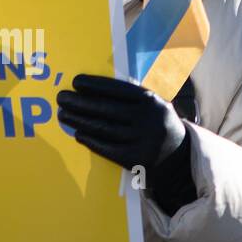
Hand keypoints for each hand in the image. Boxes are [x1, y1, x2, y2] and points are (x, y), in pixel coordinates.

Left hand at [57, 74, 186, 172]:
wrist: (179, 158)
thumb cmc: (159, 124)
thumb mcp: (156, 104)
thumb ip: (133, 96)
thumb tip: (97, 88)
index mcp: (152, 101)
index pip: (118, 89)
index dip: (95, 85)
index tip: (76, 82)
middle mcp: (147, 119)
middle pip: (106, 109)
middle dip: (80, 102)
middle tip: (61, 97)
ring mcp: (142, 140)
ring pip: (103, 128)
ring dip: (79, 120)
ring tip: (63, 114)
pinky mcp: (135, 159)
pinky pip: (107, 148)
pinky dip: (90, 141)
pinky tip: (78, 134)